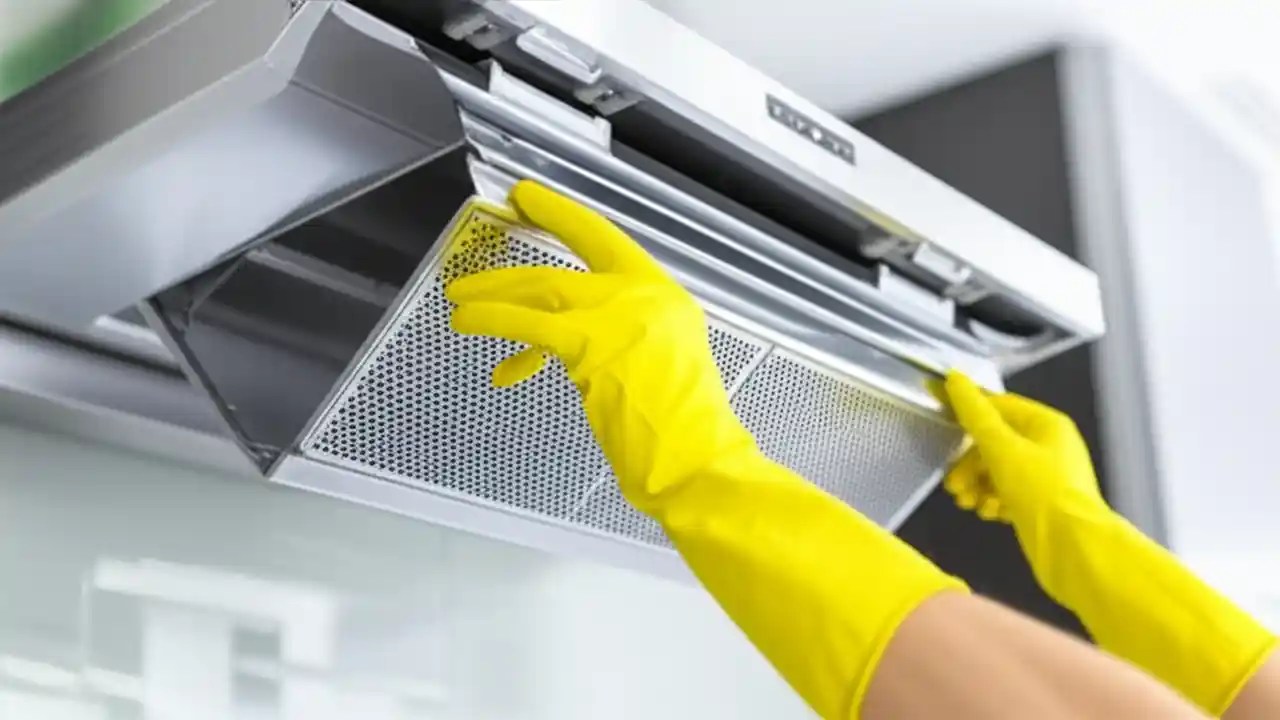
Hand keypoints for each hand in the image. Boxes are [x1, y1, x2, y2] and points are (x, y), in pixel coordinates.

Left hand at [447, 181, 756, 510]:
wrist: (693, 455)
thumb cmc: (683, 424)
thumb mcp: (668, 357)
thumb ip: (627, 334)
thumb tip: (573, 338)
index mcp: (665, 294)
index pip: (604, 239)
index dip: (560, 215)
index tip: (529, 200)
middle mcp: (641, 295)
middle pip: (560, 268)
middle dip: (509, 271)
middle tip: (474, 272)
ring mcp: (616, 314)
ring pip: (539, 289)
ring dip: (492, 296)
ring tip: (460, 304)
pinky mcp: (588, 341)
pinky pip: (528, 323)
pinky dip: (494, 319)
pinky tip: (472, 323)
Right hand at [942, 371, 1103, 524]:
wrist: (1073, 546)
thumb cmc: (1039, 490)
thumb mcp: (1001, 448)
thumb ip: (975, 414)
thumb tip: (954, 377)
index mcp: (1046, 424)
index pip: (999, 406)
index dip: (967, 411)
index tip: (939, 422)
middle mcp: (1050, 445)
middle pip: (996, 443)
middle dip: (969, 463)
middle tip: (952, 485)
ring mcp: (1048, 476)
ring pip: (1000, 470)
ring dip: (977, 484)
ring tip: (966, 503)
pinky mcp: (1043, 503)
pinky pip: (1011, 493)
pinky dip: (994, 500)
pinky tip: (987, 513)